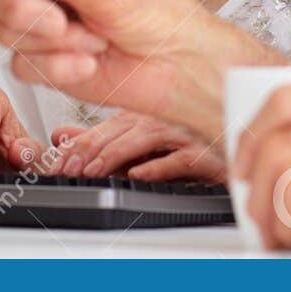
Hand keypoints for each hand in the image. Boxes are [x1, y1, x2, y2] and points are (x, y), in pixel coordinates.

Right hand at [0, 0, 284, 134]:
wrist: (174, 67)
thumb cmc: (157, 11)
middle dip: (21, 1)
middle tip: (63, 11)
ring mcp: (34, 14)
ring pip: (1, 23)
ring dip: (51, 37)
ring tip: (91, 34)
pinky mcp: (37, 54)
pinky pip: (20, 61)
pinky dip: (58, 64)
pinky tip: (89, 57)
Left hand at [50, 111, 227, 182]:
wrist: (233, 149)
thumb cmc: (187, 146)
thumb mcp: (135, 145)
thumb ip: (100, 140)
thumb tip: (61, 137)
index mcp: (142, 117)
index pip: (103, 127)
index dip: (78, 145)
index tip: (56, 162)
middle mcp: (161, 120)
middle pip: (119, 131)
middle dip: (89, 151)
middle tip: (67, 169)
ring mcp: (183, 134)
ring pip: (144, 139)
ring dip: (116, 155)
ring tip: (94, 171)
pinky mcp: (205, 152)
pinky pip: (180, 157)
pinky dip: (158, 166)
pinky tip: (139, 174)